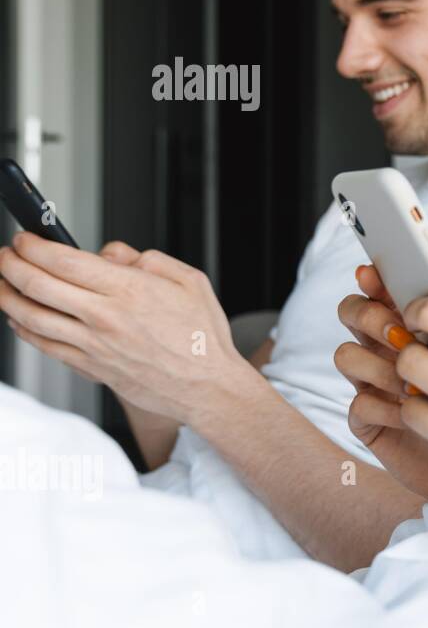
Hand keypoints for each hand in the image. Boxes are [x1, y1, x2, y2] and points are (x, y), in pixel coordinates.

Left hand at [0, 234, 254, 422]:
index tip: (25, 239)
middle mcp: (105, 317)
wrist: (207, 387)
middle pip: (38, 285)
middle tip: (5, 255)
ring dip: (6, 297)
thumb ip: (149, 259)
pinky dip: (24, 330)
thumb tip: (112, 254)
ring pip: (32, 317)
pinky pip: (46, 346)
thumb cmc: (203, 337)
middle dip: (11, 265)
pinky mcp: (91, 368)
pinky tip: (19, 319)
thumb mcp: (190, 281)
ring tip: (0, 285)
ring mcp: (94, 345)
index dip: (34, 246)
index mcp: (129, 290)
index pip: (63, 261)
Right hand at [335, 265, 427, 500]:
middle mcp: (394, 350)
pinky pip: (359, 405)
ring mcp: (380, 385)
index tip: (377, 272)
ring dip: (377, 361)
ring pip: (349, 355)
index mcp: (424, 326)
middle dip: (371, 316)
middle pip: (357, 315)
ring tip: (413, 377)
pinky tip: (410, 408)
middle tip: (400, 330)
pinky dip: (382, 403)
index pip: (390, 291)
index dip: (378, 280)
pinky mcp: (375, 425)